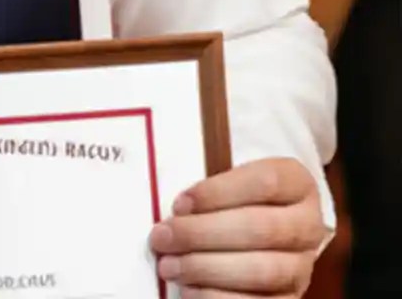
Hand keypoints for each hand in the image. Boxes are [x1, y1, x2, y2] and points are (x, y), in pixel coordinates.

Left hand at [149, 158, 327, 297]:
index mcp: (296, 184)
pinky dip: (220, 298)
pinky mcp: (290, 297)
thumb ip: (206, 192)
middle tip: (163, 237)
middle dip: (202, 233)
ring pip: (264, 270)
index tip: (180, 203)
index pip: (266, 182)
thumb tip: (172, 210)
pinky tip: (190, 291)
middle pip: (261, 228)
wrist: (258, 234)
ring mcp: (302, 265)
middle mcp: (307, 225)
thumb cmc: (232, 202)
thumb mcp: (225, 183)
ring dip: (207, 268)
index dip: (218, 192)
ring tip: (169, 266)